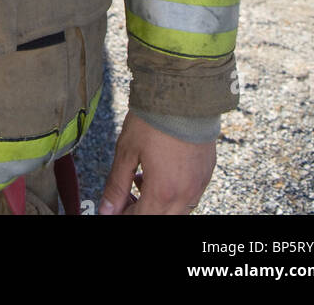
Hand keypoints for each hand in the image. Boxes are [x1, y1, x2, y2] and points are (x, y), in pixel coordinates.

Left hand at [98, 111, 216, 214]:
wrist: (184, 94)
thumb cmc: (154, 119)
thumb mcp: (127, 151)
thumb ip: (117, 185)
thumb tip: (106, 209)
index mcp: (163, 191)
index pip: (141, 219)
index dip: (123, 215)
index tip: (112, 208)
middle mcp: (185, 194)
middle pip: (160, 218)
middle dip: (140, 212)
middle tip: (125, 198)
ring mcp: (199, 185)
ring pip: (177, 211)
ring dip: (157, 205)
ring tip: (140, 182)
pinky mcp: (206, 173)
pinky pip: (190, 196)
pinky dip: (173, 194)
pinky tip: (159, 174)